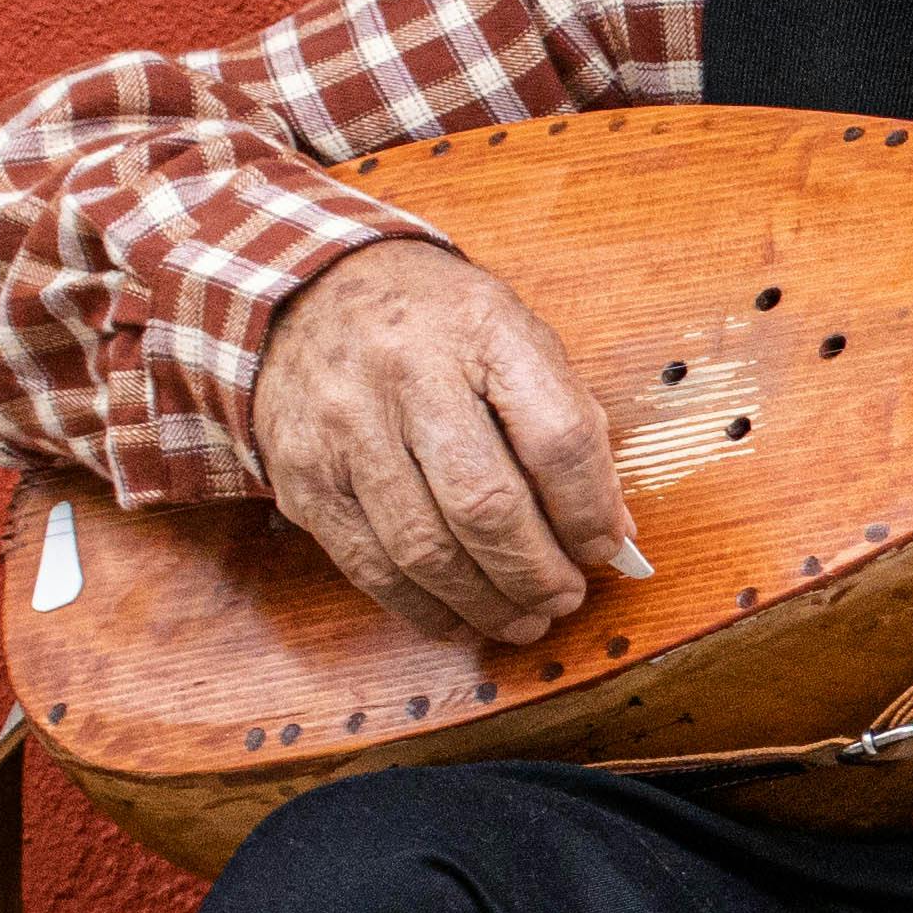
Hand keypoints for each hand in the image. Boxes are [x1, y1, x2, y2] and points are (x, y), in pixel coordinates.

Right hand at [246, 239, 650, 645]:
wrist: (311, 294)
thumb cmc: (434, 326)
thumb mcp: (512, 335)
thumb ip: (566, 422)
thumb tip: (608, 530)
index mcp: (480, 330)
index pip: (555, 438)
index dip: (589, 510)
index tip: (605, 546)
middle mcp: (406, 375)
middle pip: (486, 505)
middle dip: (536, 573)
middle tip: (565, 598)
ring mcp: (345, 429)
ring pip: (425, 550)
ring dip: (485, 603)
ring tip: (524, 619)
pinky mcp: (303, 476)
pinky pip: (369, 566)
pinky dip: (424, 608)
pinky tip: (460, 616)